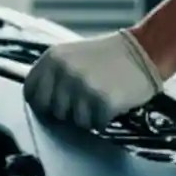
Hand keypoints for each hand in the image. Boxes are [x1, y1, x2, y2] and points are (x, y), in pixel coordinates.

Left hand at [23, 29, 164, 129]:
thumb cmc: (108, 57)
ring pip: (75, 121)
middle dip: (69, 111)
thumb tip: (38, 104)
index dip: (43, 103)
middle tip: (86, 99)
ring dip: (88, 116)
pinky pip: (95, 124)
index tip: (54, 105)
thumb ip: (53, 76)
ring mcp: (82, 87)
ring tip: (101, 97)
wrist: (145, 50)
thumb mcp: (72, 56)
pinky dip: (104, 119)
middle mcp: (64, 72)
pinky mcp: (101, 101)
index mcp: (52, 58)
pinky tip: (112, 102)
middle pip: (53, 111)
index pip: (31, 93)